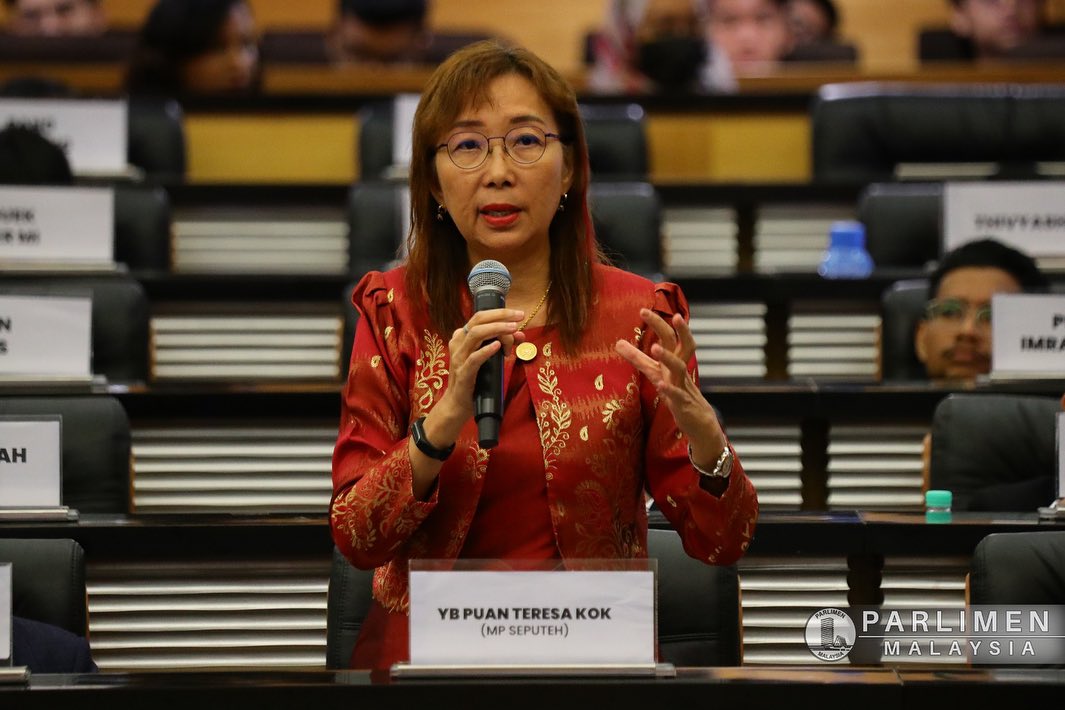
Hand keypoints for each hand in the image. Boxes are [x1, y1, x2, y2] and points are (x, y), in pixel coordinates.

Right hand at [424, 308, 525, 442]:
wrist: (458, 404)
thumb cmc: (473, 380)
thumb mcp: (488, 359)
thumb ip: (502, 345)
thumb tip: (520, 335)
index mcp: (462, 337)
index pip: (480, 317)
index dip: (500, 313)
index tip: (518, 315)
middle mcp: (458, 344)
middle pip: (477, 320)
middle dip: (500, 315)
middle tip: (519, 316)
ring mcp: (459, 358)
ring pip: (475, 335)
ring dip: (496, 329)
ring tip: (513, 329)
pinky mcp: (463, 373)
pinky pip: (474, 359)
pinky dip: (486, 350)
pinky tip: (498, 347)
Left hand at [615, 308, 725, 464]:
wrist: (700, 422)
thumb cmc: (677, 393)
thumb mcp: (657, 374)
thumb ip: (639, 359)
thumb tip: (617, 342)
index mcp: (672, 361)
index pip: (667, 337)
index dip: (657, 324)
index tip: (643, 309)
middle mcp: (678, 369)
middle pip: (675, 343)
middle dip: (662, 327)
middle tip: (646, 312)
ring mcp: (682, 385)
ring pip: (678, 367)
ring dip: (667, 357)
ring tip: (654, 347)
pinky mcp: (683, 404)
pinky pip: (677, 395)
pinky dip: (670, 390)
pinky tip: (661, 386)